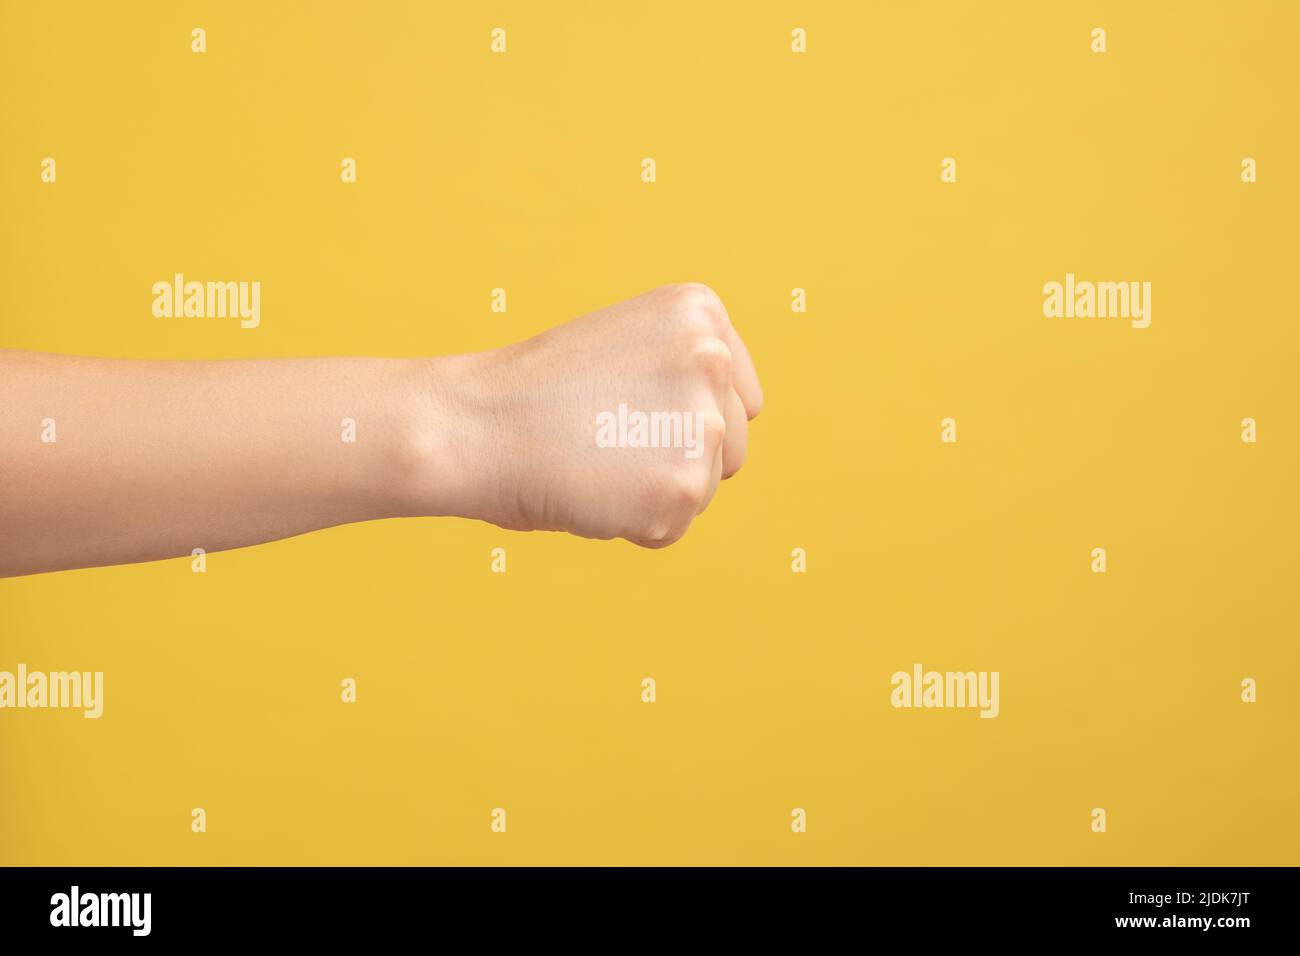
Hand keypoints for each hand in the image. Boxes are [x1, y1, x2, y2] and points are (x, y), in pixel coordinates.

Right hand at [428, 284, 762, 547]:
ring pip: (705, 491)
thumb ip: (683, 372)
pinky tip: (589, 490)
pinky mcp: (681, 487)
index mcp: (699, 313)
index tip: (634, 416)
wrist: (475, 426)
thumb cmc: (536, 393)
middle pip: (733, 449)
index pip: (741, 400)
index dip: (688, 421)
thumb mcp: (628, 346)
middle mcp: (711, 361)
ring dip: (652, 492)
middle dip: (679, 460)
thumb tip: (727, 431)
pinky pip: (671, 529)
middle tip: (606, 441)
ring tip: (593, 461)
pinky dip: (631, 526)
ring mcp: (701, 425)